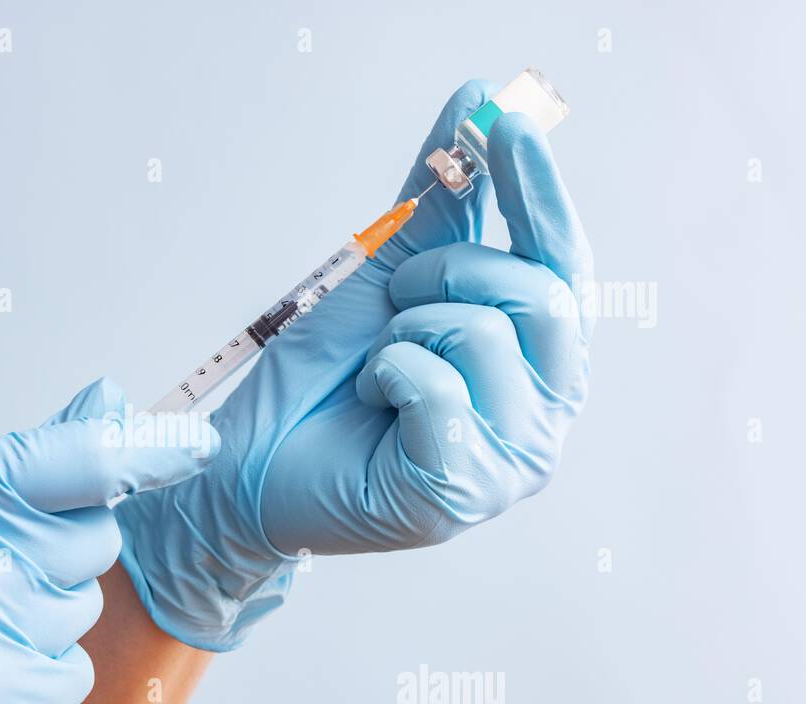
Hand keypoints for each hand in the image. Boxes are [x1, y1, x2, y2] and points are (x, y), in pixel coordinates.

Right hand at [0, 379, 217, 703]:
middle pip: (94, 542)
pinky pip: (71, 675)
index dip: (148, 450)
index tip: (198, 445)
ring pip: (80, 611)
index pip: (76, 461)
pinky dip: (37, 666)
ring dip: (40, 607)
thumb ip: (22, 456)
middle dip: (58, 544)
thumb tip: (115, 404)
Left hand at [117, 87, 591, 650]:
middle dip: (447, 270)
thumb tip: (477, 101)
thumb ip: (439, 205)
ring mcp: (510, 465)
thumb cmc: (322, 382)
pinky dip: (386, 372)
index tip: (506, 122)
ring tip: (375, 367)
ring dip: (404, 327)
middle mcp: (543, 415)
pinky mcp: (460, 494)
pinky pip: (439, 387)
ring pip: (485, 332)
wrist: (246, 464)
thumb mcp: (385, 278)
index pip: (564, 266)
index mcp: (537, 366)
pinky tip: (371, 401)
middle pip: (540, 294)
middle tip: (393, 299)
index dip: (539, 192)